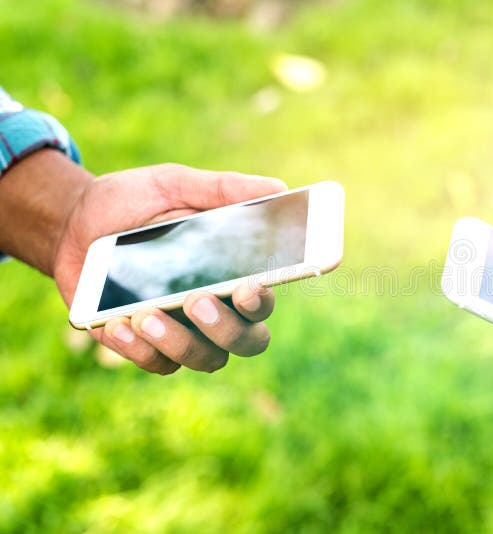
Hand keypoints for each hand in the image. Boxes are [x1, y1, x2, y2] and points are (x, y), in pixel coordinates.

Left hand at [52, 161, 286, 373]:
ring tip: (145, 315)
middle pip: (248, 341)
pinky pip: (156, 363)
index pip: (264, 300)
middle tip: (197, 299)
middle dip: (227, 328)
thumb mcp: (176, 185)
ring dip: (180, 342)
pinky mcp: (145, 345)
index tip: (248, 288)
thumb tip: (278, 188)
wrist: (74, 224)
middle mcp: (218, 308)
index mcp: (234, 272)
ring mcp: (184, 331)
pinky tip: (118, 323)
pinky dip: (139, 349)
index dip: (262, 301)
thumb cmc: (136, 202)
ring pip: (205, 359)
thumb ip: (225, 189)